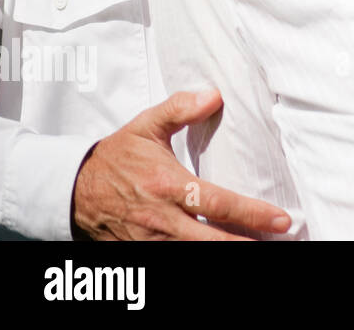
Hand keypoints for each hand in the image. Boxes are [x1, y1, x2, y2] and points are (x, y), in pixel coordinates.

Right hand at [71, 89, 291, 240]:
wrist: (72, 188)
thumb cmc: (115, 156)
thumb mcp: (145, 125)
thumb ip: (180, 108)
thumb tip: (214, 95)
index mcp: (167, 185)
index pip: (217, 203)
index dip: (252, 214)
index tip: (281, 219)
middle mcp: (161, 218)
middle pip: (210, 240)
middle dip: (245, 244)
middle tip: (277, 243)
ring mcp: (150, 240)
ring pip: (193, 254)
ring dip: (224, 252)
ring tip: (258, 247)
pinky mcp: (140, 252)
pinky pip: (174, 259)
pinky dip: (197, 258)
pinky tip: (224, 250)